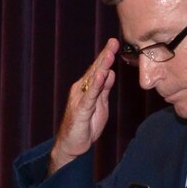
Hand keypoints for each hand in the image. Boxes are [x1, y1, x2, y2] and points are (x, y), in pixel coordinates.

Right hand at [48, 38, 118, 174]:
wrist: (72, 146)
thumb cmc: (85, 126)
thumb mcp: (100, 105)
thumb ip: (104, 90)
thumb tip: (110, 73)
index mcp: (86, 88)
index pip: (97, 69)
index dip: (106, 56)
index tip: (114, 43)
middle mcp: (81, 90)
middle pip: (95, 70)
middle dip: (105, 55)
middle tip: (113, 41)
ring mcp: (80, 100)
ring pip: (92, 80)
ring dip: (101, 66)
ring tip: (109, 53)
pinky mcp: (81, 111)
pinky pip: (90, 96)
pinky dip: (95, 85)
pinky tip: (100, 75)